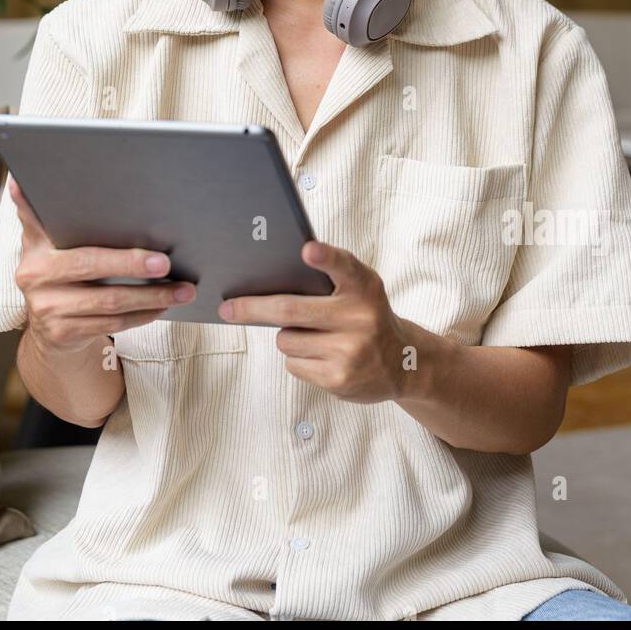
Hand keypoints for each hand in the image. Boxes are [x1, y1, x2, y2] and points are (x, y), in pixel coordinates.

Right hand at [9, 175, 196, 352]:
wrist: (50, 332)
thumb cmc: (62, 277)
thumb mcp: (49, 245)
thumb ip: (48, 217)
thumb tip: (26, 181)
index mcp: (34, 246)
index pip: (41, 220)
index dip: (44, 205)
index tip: (82, 199)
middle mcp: (34, 276)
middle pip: (88, 264)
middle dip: (131, 262)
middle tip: (165, 261)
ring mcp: (46, 308)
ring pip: (107, 301)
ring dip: (150, 296)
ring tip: (181, 289)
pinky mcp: (62, 334)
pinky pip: (110, 324)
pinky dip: (141, 315)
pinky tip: (161, 306)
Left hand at [217, 239, 420, 404]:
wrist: (403, 363)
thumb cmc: (367, 315)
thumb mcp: (361, 289)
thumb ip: (331, 277)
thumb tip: (270, 280)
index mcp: (364, 286)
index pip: (344, 266)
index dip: (325, 257)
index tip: (307, 250)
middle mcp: (360, 317)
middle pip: (290, 310)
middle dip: (251, 308)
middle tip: (227, 308)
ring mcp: (350, 351)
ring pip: (286, 339)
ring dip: (288, 337)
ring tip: (317, 336)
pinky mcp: (339, 379)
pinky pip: (293, 364)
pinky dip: (299, 359)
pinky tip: (323, 357)